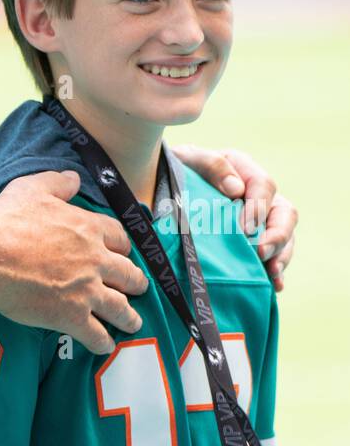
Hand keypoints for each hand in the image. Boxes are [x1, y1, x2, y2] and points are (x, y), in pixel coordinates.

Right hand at [0, 170, 149, 353]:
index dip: (122, 246)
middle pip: (129, 274)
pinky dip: (104, 342)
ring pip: (121, 308)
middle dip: (135, 282)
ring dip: (129, 316)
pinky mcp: (72, 317)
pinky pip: (97, 335)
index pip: (119, 237)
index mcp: (89, 228)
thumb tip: (73, 178)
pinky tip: (105, 344)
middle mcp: (96, 260)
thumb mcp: (31, 189)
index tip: (121, 252)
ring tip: (132, 322)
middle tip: (136, 287)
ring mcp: (87, 291)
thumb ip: (56, 182)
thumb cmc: (7, 222)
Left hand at [172, 145, 297, 290]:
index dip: (259, 207)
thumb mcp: (188, 160)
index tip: (245, 228)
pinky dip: (276, 270)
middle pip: (284, 212)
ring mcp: (261, 219)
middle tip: (261, 252)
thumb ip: (212, 165)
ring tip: (272, 273)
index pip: (264, 185)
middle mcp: (258, 194)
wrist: (160, 186)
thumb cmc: (176, 170)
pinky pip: (275, 255)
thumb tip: (237, 189)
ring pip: (285, 236)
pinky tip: (274, 285)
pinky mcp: (256, 240)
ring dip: (281, 255)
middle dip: (277, 234)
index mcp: (243, 169)